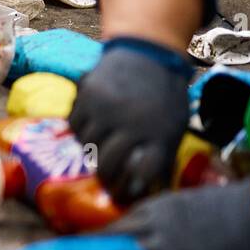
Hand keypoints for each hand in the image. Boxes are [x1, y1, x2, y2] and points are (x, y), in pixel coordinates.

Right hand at [69, 38, 191, 203]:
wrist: (147, 54)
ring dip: (90, 150)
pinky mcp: (87, 96)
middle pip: (107, 166)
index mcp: (158, 134)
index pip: (141, 175)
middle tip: (106, 182)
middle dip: (105, 179)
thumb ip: (162, 155)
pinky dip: (79, 129)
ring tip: (99, 148)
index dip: (131, 191)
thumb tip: (151, 188)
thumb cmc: (164, 95)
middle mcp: (130, 124)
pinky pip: (74, 124)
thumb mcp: (174, 126)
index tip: (125, 196)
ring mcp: (106, 109)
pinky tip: (91, 125)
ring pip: (86, 145)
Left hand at [107, 179, 249, 249]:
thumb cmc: (225, 206)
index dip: (101, 234)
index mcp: (154, 208)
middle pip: (113, 238)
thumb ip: (164, 215)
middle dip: (93, 249)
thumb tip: (149, 228)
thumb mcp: (187, 202)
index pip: (119, 222)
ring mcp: (166, 248)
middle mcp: (153, 226)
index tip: (84, 242)